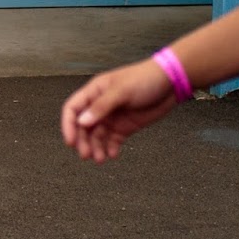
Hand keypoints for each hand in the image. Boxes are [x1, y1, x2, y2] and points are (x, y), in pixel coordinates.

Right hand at [60, 58, 178, 163]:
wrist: (170, 83)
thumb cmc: (144, 79)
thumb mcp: (122, 91)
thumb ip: (101, 106)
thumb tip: (82, 121)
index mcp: (94, 92)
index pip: (73, 109)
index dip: (68, 125)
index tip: (71, 141)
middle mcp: (100, 106)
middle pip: (83, 126)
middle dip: (83, 141)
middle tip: (86, 155)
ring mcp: (112, 117)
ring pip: (97, 136)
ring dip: (96, 148)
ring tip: (100, 159)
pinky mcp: (125, 127)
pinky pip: (113, 140)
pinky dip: (111, 148)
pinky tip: (113, 155)